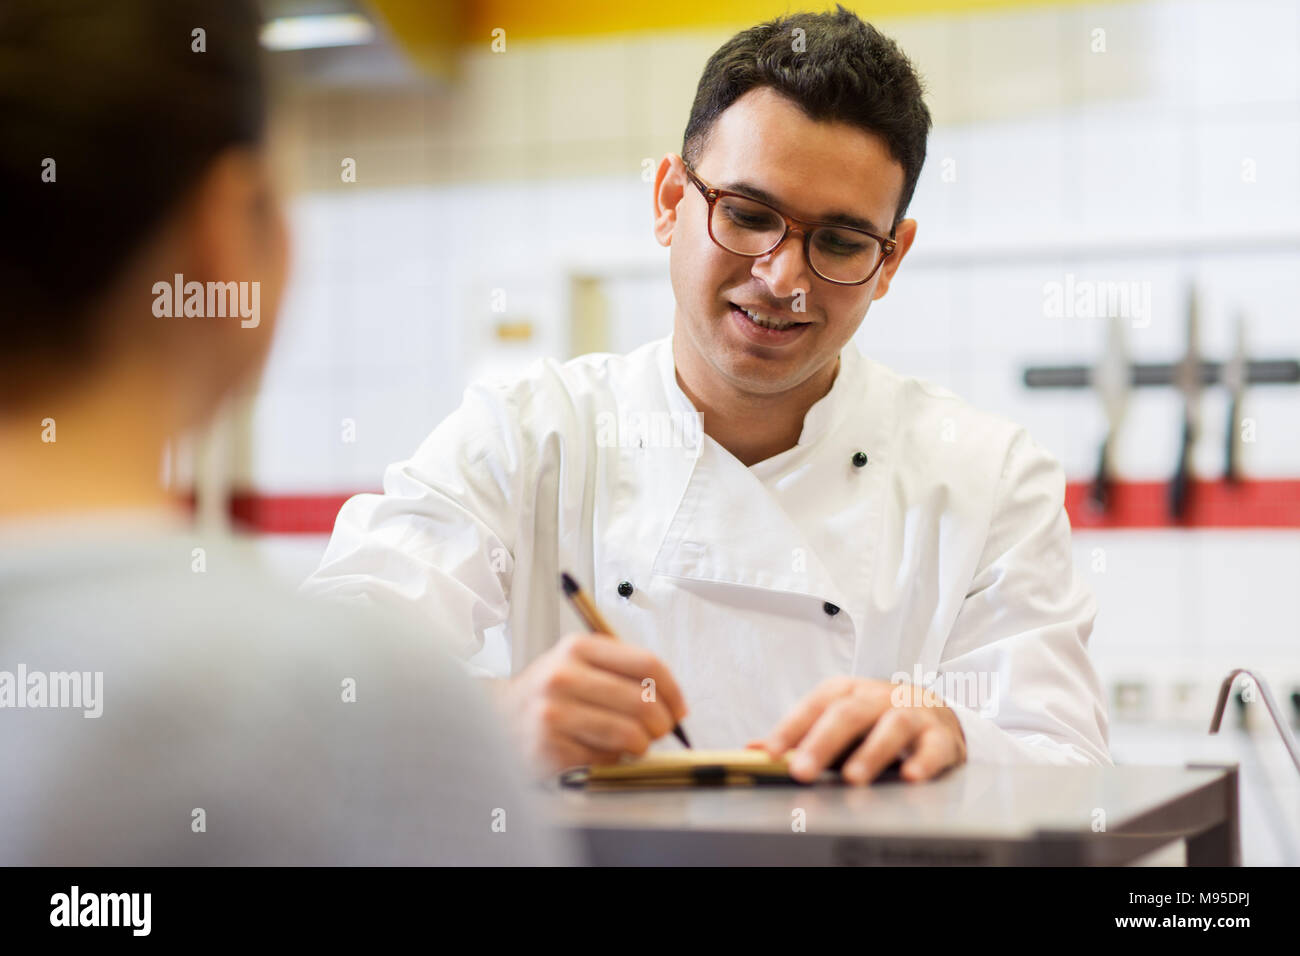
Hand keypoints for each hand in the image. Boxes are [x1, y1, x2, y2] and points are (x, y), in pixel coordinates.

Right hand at [493, 632, 688, 774]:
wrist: (497, 717)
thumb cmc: (550, 694)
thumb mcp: (579, 664)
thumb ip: (622, 672)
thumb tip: (672, 702)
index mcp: (578, 648)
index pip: (647, 664)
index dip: (673, 690)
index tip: (679, 708)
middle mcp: (563, 676)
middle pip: (643, 701)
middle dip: (662, 724)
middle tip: (659, 731)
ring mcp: (554, 713)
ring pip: (628, 734)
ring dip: (641, 745)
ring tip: (635, 745)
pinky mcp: (549, 749)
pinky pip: (604, 759)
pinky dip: (612, 761)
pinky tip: (601, 752)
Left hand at [748, 677, 965, 783]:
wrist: (936, 714)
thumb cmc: (876, 721)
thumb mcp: (836, 724)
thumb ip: (799, 738)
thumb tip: (752, 748)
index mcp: (848, 692)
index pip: (815, 704)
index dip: (791, 728)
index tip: (771, 753)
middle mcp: (878, 697)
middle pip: (848, 713)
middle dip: (822, 742)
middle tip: (801, 770)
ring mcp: (912, 713)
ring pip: (892, 726)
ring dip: (871, 753)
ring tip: (853, 778)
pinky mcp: (941, 736)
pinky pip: (934, 746)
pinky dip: (924, 761)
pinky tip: (911, 777)